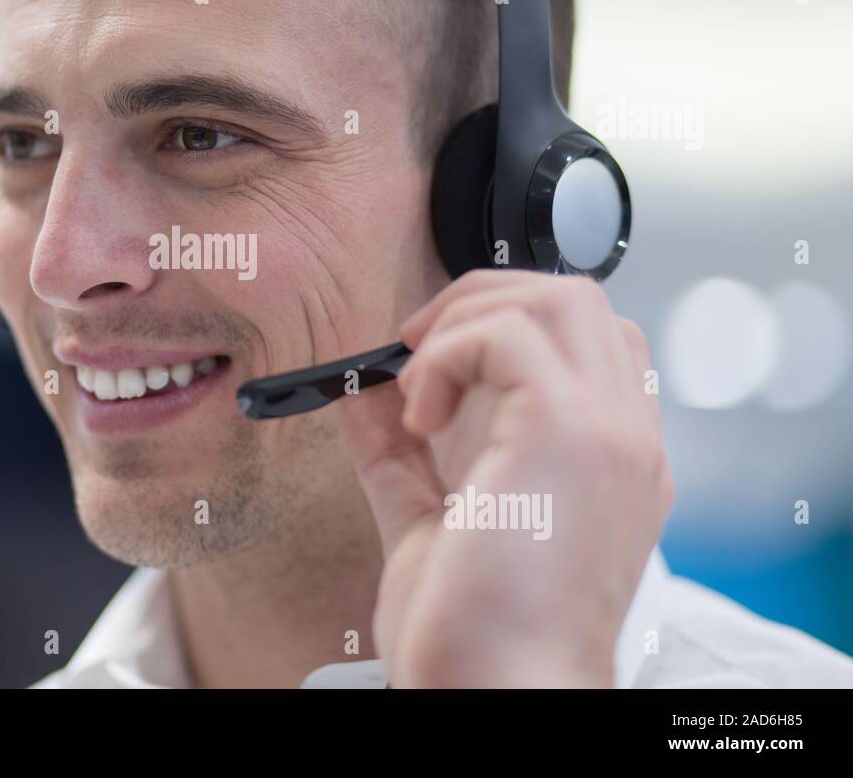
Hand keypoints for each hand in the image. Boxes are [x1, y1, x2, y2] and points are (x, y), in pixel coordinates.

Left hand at [345, 269, 673, 686]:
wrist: (494, 691)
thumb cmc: (471, 633)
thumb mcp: (430, 525)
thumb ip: (403, 456)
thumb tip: (362, 396)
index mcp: (606, 462)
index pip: (587, 345)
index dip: (505, 331)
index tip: (435, 369)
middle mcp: (625, 440)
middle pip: (577, 301)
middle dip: (481, 302)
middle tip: (419, 354)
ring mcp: (609, 431)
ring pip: (559, 296)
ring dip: (467, 318)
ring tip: (420, 382)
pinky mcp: (569, 430)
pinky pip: (508, 333)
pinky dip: (445, 354)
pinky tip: (419, 417)